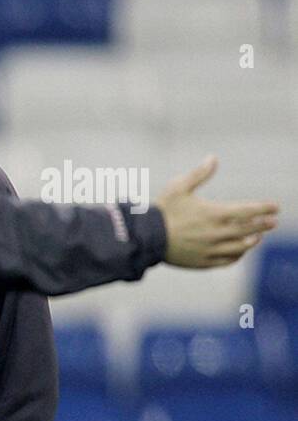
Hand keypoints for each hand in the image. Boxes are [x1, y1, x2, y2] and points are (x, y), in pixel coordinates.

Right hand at [156, 155, 278, 267]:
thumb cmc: (161, 210)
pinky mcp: (201, 262)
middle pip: (248, 230)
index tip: (275, 207)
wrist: (144, 237)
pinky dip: (237, 256)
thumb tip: (213, 158)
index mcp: (213, 214)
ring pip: (240, 247)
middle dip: (263, 224)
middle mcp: (215, 234)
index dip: (264, 208)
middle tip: (273, 221)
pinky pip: (226, 261)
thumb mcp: (178, 187)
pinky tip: (239, 251)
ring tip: (258, 237)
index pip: (248, 211)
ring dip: (252, 241)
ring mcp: (209, 250)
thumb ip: (199, 174)